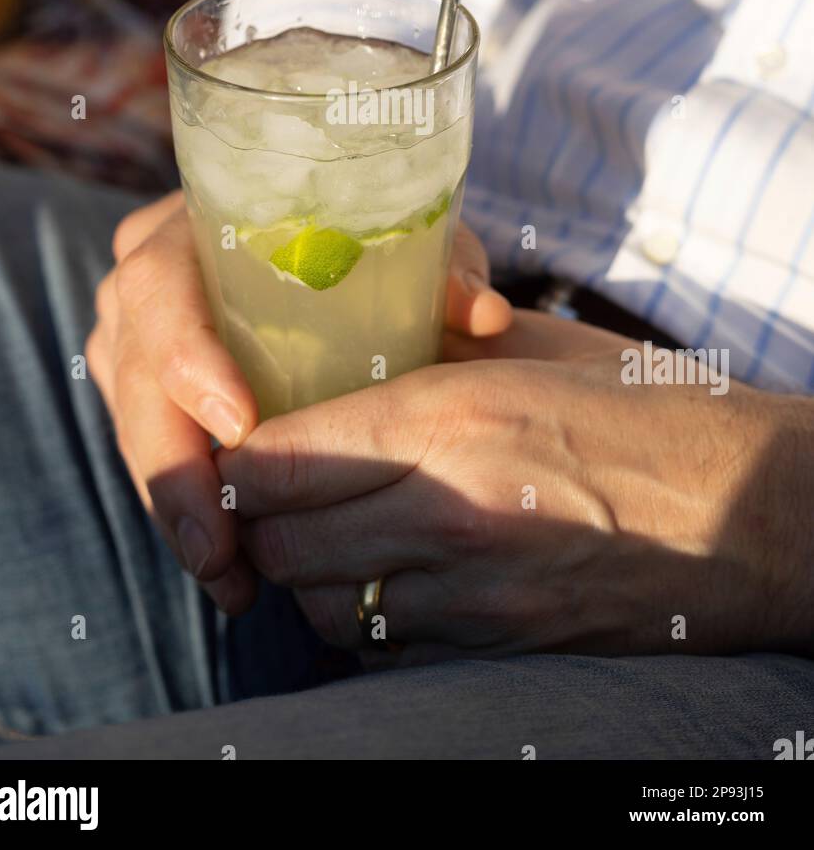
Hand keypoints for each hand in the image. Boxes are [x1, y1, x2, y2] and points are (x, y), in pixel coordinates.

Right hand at [86, 192, 511, 609]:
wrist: (325, 249)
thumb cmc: (372, 247)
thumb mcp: (409, 250)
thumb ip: (442, 273)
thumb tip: (484, 316)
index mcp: (195, 224)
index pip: (162, 287)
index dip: (189, 359)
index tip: (241, 431)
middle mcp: (148, 274)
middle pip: (132, 372)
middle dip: (173, 468)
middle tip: (220, 547)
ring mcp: (134, 332)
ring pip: (130, 423)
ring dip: (175, 506)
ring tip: (229, 579)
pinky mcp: (139, 383)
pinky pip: (144, 451)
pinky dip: (184, 509)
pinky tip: (224, 563)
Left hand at [218, 343, 813, 658]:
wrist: (752, 509)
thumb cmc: (648, 408)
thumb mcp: (538, 346)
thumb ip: (437, 348)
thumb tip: (356, 346)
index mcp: (446, 418)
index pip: (279, 460)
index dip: (241, 458)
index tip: (243, 443)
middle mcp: (444, 511)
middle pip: (282, 542)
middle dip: (258, 520)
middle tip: (269, 491)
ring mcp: (471, 592)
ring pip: (322, 606)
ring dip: (306, 574)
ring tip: (325, 536)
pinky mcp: (497, 644)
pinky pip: (383, 647)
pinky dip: (363, 617)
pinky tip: (385, 578)